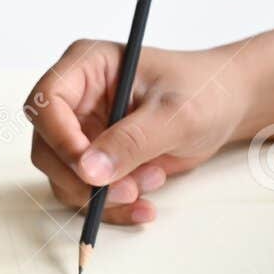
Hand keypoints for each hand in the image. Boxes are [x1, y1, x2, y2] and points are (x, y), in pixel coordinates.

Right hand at [26, 41, 252, 223]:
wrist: (227, 107)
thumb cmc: (206, 91)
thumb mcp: (175, 114)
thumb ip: (131, 140)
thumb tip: (89, 170)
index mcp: (86, 66)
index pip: (46, 102)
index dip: (59, 137)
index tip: (88, 168)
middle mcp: (75, 100)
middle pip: (47, 147)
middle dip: (85, 178)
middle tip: (127, 189)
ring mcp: (80, 132)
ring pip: (63, 177)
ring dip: (103, 194)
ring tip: (151, 180)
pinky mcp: (92, 161)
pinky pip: (84, 194)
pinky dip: (111, 207)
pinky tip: (142, 204)